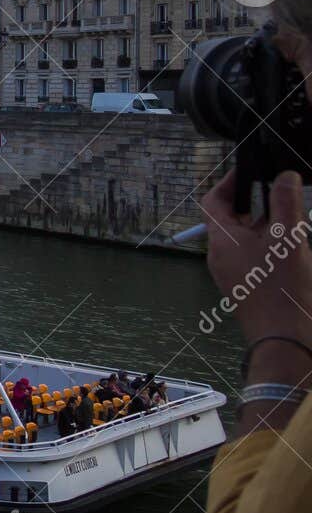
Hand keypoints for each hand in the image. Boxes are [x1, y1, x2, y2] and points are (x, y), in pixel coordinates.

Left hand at [201, 169, 311, 342]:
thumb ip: (286, 203)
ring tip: (297, 225)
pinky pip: (255, 258)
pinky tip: (296, 251)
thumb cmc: (283, 290)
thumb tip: (285, 176)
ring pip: (248, 239)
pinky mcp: (247, 288)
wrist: (286, 342)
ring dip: (271, 228)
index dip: (230, 183)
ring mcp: (232, 274)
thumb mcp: (289, 240)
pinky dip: (273, 248)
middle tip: (285, 197)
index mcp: (222, 240)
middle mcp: (221, 256)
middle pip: (233, 220)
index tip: (250, 171)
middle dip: (260, 206)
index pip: (214, 201)